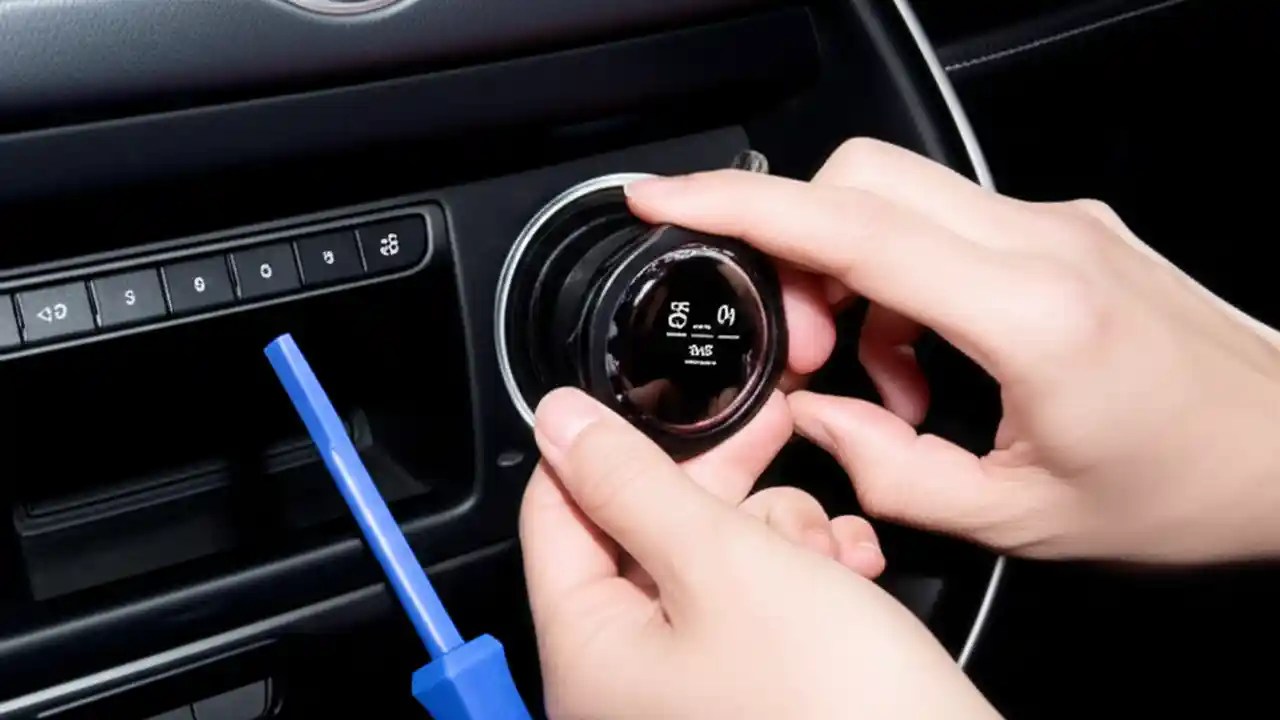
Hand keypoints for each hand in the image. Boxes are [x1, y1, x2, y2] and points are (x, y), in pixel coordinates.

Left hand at [520, 388, 997, 719]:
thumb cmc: (835, 706)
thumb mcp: (723, 563)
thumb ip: (631, 482)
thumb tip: (561, 422)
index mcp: (590, 655)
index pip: (556, 514)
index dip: (604, 444)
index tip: (657, 395)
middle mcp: (629, 679)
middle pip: (644, 532)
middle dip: (719, 488)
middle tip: (765, 432)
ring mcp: (693, 687)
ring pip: (712, 560)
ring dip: (776, 532)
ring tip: (825, 546)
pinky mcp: (754, 686)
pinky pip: (756, 603)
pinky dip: (802, 574)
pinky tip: (848, 569)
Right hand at [626, 138, 1279, 563]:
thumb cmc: (1189, 486)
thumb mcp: (1021, 517)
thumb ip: (891, 471)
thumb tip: (817, 421)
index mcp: (1030, 312)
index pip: (852, 225)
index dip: (741, 205)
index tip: (665, 199)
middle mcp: (1042, 242)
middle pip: (862, 177)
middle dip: (793, 250)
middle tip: (803, 345)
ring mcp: (1055, 224)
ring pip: (896, 199)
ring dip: (854, 280)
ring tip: (884, 382)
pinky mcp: (1061, 231)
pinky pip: (944, 228)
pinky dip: (903, 287)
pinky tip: (929, 365)